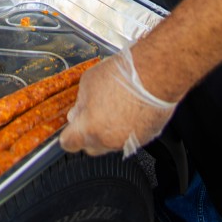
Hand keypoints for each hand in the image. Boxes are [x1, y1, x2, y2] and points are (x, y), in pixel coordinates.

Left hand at [60, 45, 176, 157]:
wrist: (154, 75)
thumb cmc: (122, 76)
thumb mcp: (88, 81)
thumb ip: (80, 102)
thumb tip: (77, 111)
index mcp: (89, 128)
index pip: (69, 144)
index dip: (68, 136)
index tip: (69, 131)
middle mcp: (108, 141)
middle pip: (91, 146)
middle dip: (88, 133)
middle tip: (91, 113)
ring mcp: (127, 142)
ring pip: (111, 142)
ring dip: (109, 130)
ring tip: (114, 106)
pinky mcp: (145, 139)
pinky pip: (129, 138)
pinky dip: (127, 128)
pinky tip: (129, 109)